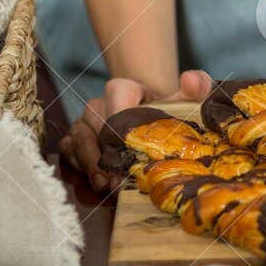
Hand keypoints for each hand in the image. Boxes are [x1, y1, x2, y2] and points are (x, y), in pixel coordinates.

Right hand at [58, 68, 213, 194]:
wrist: (150, 122)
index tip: (133, 140)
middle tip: (118, 177)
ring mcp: (84, 122)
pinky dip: (79, 166)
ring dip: (90, 163)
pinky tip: (96, 181)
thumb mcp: (185, 99)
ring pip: (78, 139)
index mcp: (124, 89)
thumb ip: (197, 85)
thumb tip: (191, 80)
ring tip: (107, 184)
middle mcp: (99, 104)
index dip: (122, 114)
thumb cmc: (166, 113)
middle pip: (94, 123)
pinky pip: (68, 150)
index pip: (116, 92)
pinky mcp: (75, 139)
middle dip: (105, 151)